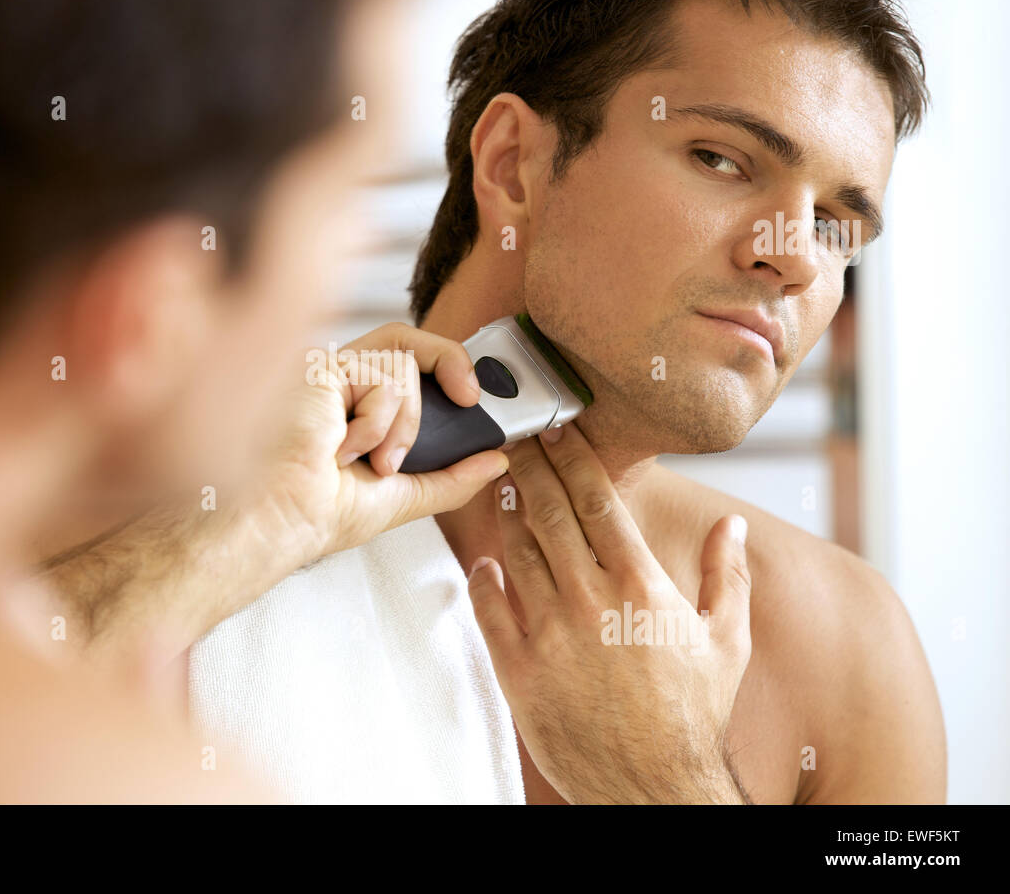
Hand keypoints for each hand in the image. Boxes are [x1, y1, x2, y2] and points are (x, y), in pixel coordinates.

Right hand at [266, 321, 509, 563]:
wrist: (285, 519)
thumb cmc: (320, 513)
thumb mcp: (404, 495)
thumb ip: (451, 477)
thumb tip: (495, 461)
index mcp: (354, 407)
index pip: (406, 364)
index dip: (445, 366)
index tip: (475, 399)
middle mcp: (340, 383)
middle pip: (406, 342)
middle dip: (450, 359)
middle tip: (468, 396)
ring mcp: (329, 372)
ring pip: (402, 365)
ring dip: (404, 424)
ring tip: (375, 461)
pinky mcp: (322, 367)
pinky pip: (382, 375)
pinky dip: (378, 423)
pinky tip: (345, 449)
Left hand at [466, 423, 753, 803]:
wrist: (656, 786)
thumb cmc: (695, 715)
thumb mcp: (728, 640)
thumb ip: (728, 574)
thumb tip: (734, 524)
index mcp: (639, 584)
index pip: (596, 499)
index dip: (571, 457)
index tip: (556, 431)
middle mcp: (589, 599)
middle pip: (548, 511)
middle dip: (529, 468)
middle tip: (516, 441)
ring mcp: (549, 634)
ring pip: (516, 552)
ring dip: (507, 515)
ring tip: (502, 489)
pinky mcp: (519, 670)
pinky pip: (489, 610)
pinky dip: (483, 581)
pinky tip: (485, 565)